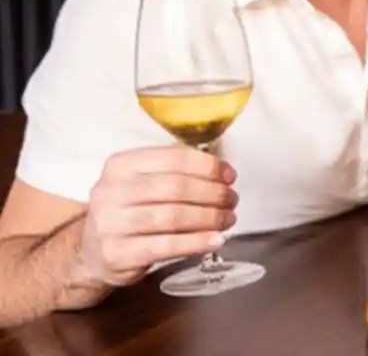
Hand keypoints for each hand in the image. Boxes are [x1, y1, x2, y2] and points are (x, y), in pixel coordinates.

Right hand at [72, 146, 237, 288]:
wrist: (91, 252)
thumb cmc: (127, 211)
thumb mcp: (140, 182)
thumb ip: (175, 172)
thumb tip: (222, 174)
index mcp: (121, 165)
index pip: (173, 158)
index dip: (208, 166)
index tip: (229, 175)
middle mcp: (111, 191)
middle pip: (176, 188)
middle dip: (213, 193)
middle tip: (232, 199)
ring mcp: (112, 224)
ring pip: (173, 217)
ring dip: (210, 218)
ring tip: (228, 219)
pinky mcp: (118, 254)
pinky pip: (166, 246)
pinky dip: (197, 242)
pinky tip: (215, 239)